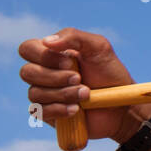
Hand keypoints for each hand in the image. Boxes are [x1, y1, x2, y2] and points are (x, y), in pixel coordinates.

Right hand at [17, 28, 150, 144]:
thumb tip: (46, 41)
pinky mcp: (48, 113)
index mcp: (51, 54)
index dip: (43, 56)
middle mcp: (43, 73)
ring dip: (63, 94)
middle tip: (80, 79)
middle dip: (56, 77)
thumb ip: (74, 36)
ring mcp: (44, 94)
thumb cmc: (110, 73)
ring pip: (35, 93)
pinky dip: (58, 110)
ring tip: (86, 94)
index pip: (27, 49)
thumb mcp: (99, 48)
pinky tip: (76, 110)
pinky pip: (38, 111)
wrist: (123, 104)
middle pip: (27, 72)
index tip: (69, 62)